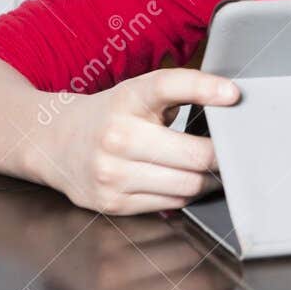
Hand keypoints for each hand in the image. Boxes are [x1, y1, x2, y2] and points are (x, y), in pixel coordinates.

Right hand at [34, 68, 239, 214]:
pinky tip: (184, 181)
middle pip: (193, 154)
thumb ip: (181, 92)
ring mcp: (111, 173)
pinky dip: (186, 193)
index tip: (234, 94)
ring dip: (208, 179)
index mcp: (126, 99)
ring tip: (212, 169)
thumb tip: (233, 99)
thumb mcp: (139, 93)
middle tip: (236, 151)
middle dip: (221, 155)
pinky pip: (170, 203)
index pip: (167, 86)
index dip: (205, 88)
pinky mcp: (111, 202)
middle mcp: (116, 136)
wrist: (54, 143)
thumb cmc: (111, 115)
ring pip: (187, 184)